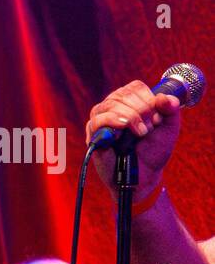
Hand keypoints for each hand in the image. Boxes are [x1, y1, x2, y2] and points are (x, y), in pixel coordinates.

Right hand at [85, 82, 182, 199]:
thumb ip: (171, 110)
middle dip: (141, 110)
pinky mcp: (93, 135)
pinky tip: (124, 130)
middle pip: (122, 94)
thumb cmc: (154, 151)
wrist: (143, 176)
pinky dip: (113, 121)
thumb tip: (164, 97)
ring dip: (129, 116)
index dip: (147, 98)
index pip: (134, 87)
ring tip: (140, 133)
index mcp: (130, 103)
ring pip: (109, 104)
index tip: (156, 117)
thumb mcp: (169, 128)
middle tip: (148, 129)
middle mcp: (113, 108)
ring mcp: (101, 121)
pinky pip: (98, 120)